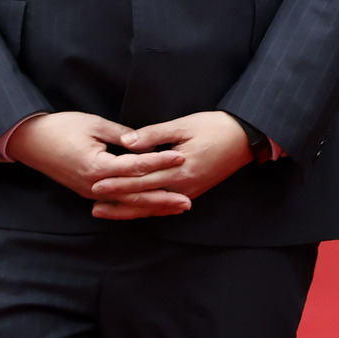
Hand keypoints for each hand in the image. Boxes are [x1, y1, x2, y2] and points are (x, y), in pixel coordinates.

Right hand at [5, 111, 187, 213]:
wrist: (30, 141)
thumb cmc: (62, 128)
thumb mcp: (94, 124)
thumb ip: (122, 135)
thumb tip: (145, 141)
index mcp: (97, 166)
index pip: (136, 167)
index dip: (160, 161)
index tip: (181, 157)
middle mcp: (95, 185)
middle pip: (135, 194)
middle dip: (163, 197)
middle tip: (188, 200)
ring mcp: (90, 192)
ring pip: (127, 204)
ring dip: (153, 206)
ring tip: (176, 208)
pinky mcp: (88, 192)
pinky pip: (116, 204)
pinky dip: (135, 207)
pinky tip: (150, 208)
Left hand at [88, 111, 255, 220]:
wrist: (245, 138)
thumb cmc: (214, 127)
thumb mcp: (183, 126)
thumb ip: (153, 135)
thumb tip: (127, 142)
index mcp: (178, 169)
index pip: (141, 179)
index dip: (117, 182)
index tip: (96, 183)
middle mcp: (183, 187)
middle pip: (143, 197)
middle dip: (117, 200)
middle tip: (93, 203)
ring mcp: (189, 192)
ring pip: (153, 207)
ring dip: (129, 210)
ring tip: (106, 212)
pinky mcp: (193, 192)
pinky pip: (166, 207)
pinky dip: (148, 210)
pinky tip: (135, 211)